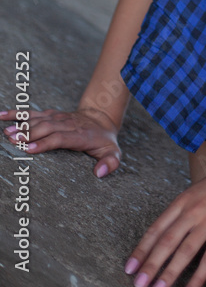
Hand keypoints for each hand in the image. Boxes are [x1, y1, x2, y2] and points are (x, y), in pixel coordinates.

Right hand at [0, 106, 120, 177]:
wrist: (100, 118)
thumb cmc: (104, 140)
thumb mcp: (113, 152)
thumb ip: (110, 163)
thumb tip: (99, 173)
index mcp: (79, 135)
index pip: (60, 137)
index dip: (45, 142)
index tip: (30, 148)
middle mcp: (66, 124)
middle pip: (46, 127)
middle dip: (29, 133)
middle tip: (13, 141)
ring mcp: (56, 118)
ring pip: (38, 119)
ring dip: (22, 125)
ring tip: (7, 133)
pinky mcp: (49, 115)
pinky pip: (32, 113)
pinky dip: (17, 113)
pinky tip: (1, 115)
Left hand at [124, 154, 205, 286]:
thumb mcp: (195, 192)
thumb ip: (181, 211)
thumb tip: (165, 235)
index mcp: (182, 202)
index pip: (156, 229)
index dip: (142, 249)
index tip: (130, 267)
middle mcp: (192, 211)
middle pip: (166, 241)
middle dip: (150, 265)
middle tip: (138, 284)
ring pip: (185, 251)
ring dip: (169, 272)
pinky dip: (198, 276)